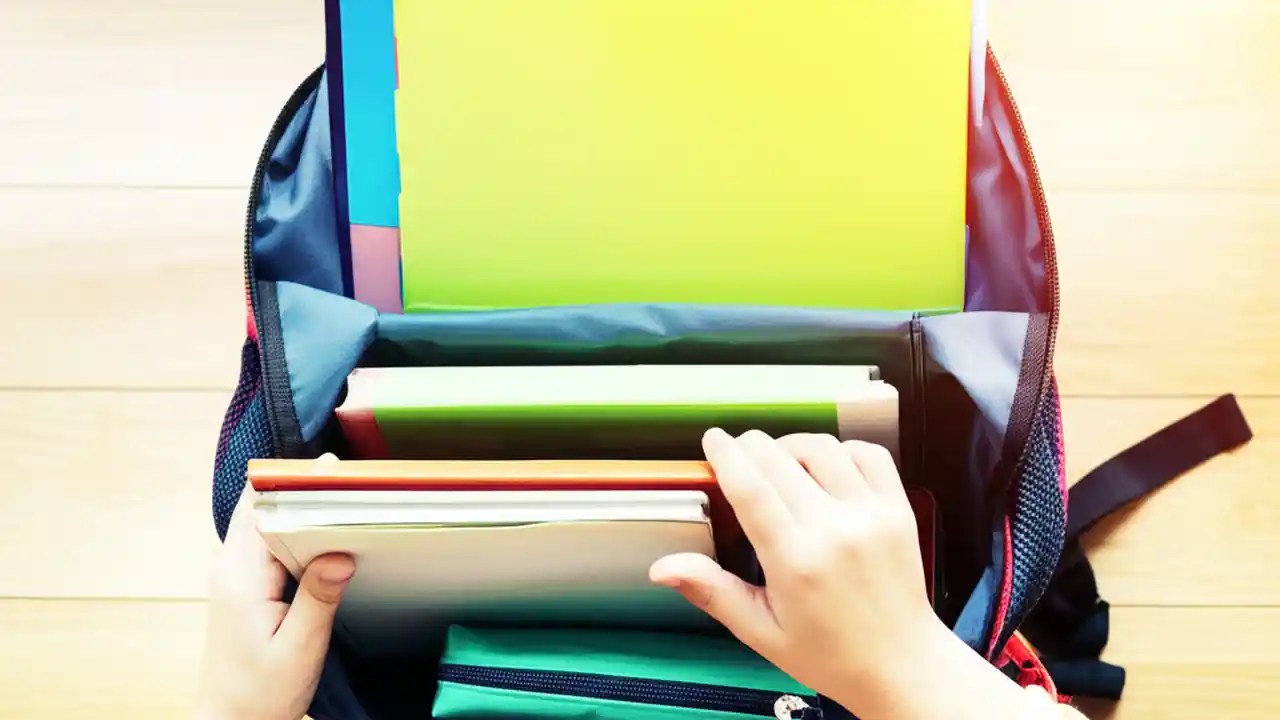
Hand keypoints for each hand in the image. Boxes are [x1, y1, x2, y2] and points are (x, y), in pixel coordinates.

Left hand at [196, 485, 355, 719]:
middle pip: (263, 506)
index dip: (294, 482)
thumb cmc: (260, 694)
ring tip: (342, 497)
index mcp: (241, 577)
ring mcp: (234, 575)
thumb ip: (319, 597)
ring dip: (300, 507)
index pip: (263, 509)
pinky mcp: (244, 585)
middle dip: (302, 487)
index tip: (330, 468)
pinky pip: (268, 541)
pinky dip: (296, 529)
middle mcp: (231, 568)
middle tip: (346, 477)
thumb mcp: (299, 648)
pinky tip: (324, 532)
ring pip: (266, 521)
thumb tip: (342, 553)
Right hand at [651, 429, 1024, 719]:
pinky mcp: (898, 509)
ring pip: (822, 447)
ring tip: (780, 462)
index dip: (726, 455)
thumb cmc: (829, 654)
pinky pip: (869, 454)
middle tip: (739, 455)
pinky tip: (826, 465)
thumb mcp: (761, 631)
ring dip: (792, 445)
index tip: (713, 439)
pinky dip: (843, 449)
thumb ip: (713, 591)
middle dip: (751, 447)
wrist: (901, 665)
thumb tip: (662, 567)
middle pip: (779, 458)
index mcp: (795, 561)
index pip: (750, 486)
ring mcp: (871, 515)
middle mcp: (834, 530)